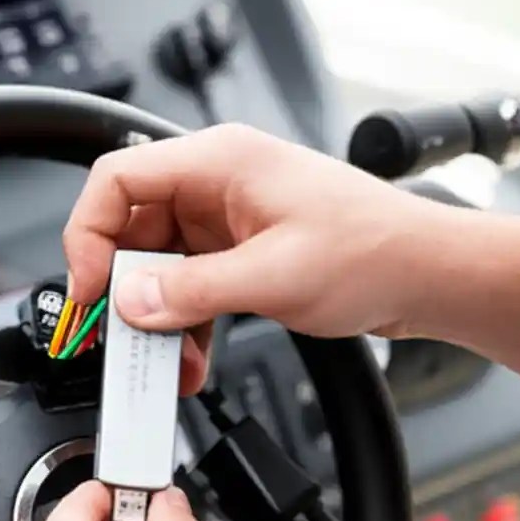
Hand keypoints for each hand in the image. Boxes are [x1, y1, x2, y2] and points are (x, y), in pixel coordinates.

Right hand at [64, 123, 448, 393]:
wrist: (430, 276)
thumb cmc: (376, 250)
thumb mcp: (273, 276)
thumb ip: (191, 290)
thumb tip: (130, 302)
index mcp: (219, 160)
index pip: (117, 177)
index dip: (89, 234)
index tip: (91, 290)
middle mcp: (216, 182)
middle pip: (130, 226)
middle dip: (121, 285)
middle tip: (118, 333)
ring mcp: (227, 218)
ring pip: (157, 263)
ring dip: (154, 315)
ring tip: (162, 359)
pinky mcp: (239, 251)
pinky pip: (188, 285)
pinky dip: (183, 322)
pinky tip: (190, 360)